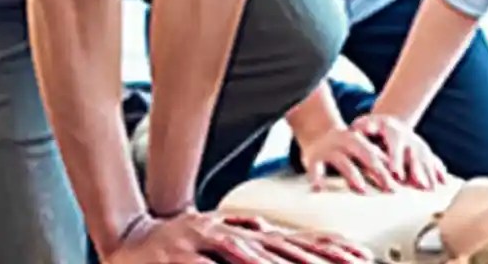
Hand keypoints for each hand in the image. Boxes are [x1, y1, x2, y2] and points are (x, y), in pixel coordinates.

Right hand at [106, 212, 375, 263]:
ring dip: (289, 263)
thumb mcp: (214, 233)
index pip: (295, 242)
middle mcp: (233, 237)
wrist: (126, 239)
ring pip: (257, 257)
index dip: (329, 249)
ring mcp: (209, 243)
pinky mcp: (185, 257)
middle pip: (287, 248)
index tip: (361, 257)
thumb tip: (267, 228)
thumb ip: (241, 232)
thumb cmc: (175, 244)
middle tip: (357, 263)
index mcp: (244, 237)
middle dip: (324, 258)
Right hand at [299, 125, 394, 194]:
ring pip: (343, 162)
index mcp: (361, 141)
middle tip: (390, 189)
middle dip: (379, 173)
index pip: (380, 156)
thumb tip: (401, 179)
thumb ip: (377, 161)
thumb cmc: (346, 148)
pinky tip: (318, 190)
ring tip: (362, 188)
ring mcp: (331, 150)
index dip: (391, 170)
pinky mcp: (314, 158)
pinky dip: (316, 178)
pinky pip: (315, 169)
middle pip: (367, 157)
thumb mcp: (362, 149)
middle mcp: (347, 143)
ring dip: (353, 175)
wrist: (316, 133)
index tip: (401, 185)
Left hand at [353, 114, 447, 190]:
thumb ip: (359, 129)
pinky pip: (434, 160)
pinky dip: (439, 171)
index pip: (395, 143)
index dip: (396, 158)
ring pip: (426, 158)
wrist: (386, 124)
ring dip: (430, 174)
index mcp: (392, 128)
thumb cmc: (369, 129)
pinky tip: (444, 182)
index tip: (396, 174)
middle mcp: (408, 136)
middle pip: (414, 153)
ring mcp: (417, 144)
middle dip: (418, 170)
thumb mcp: (362, 124)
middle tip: (421, 186)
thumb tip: (354, 131)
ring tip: (432, 190)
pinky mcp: (424, 151)